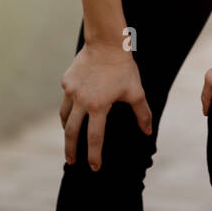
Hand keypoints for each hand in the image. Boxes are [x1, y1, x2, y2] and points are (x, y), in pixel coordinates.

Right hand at [59, 40, 152, 170]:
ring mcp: (71, 91)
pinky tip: (74, 106)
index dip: (94, 155)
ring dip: (66, 128)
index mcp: (98, 107)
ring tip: (69, 136)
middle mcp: (81, 101)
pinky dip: (69, 105)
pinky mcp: (66, 81)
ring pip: (64, 116)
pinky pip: (66, 98)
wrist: (106, 43)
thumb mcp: (136, 91)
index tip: (94, 167)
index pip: (94, 138)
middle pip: (71, 132)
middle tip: (70, 161)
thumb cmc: (123, 68)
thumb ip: (142, 113)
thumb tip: (147, 132)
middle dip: (70, 150)